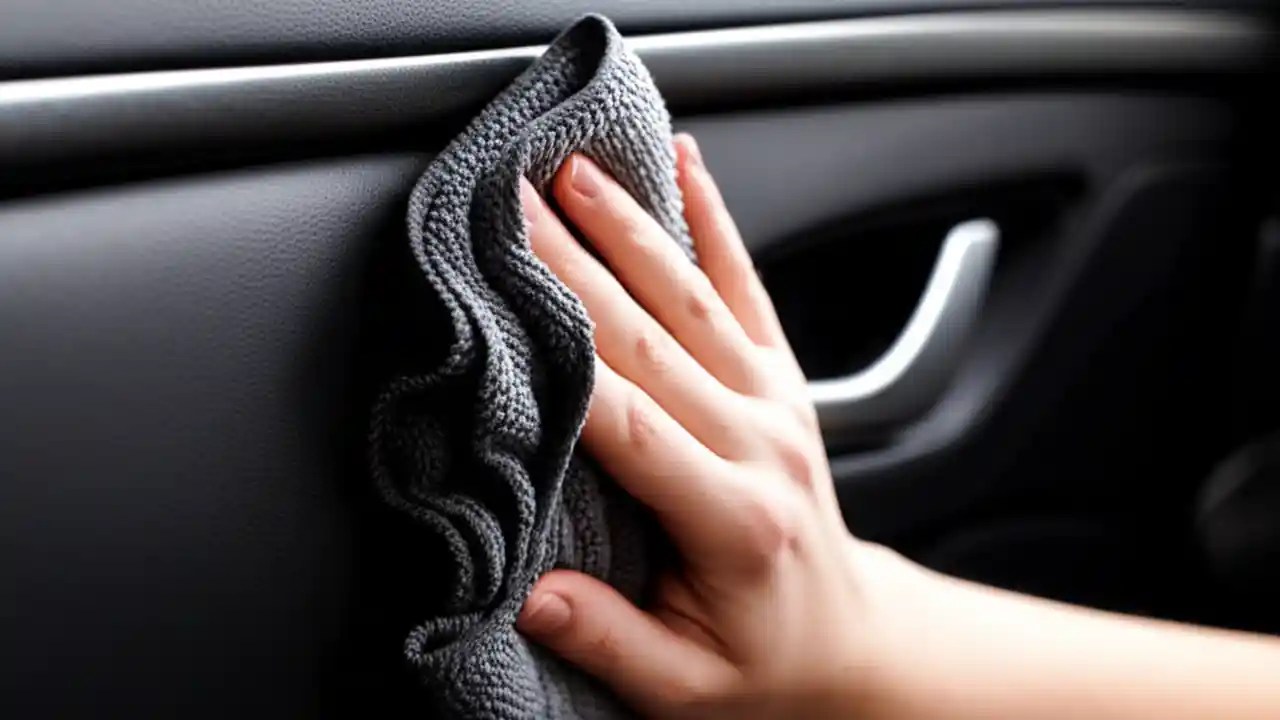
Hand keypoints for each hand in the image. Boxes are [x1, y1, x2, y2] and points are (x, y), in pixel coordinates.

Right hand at [516, 135, 906, 717]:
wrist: (851, 646)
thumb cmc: (764, 670)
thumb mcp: (686, 690)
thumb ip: (611, 640)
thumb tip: (531, 600)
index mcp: (730, 518)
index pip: (632, 425)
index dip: (566, 357)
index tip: (509, 295)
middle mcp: (759, 445)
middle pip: (651, 340)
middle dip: (576, 264)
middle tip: (514, 202)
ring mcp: (776, 403)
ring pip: (694, 298)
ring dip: (632, 227)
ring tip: (576, 168)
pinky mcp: (783, 381)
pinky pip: (748, 288)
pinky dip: (715, 222)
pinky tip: (685, 165)